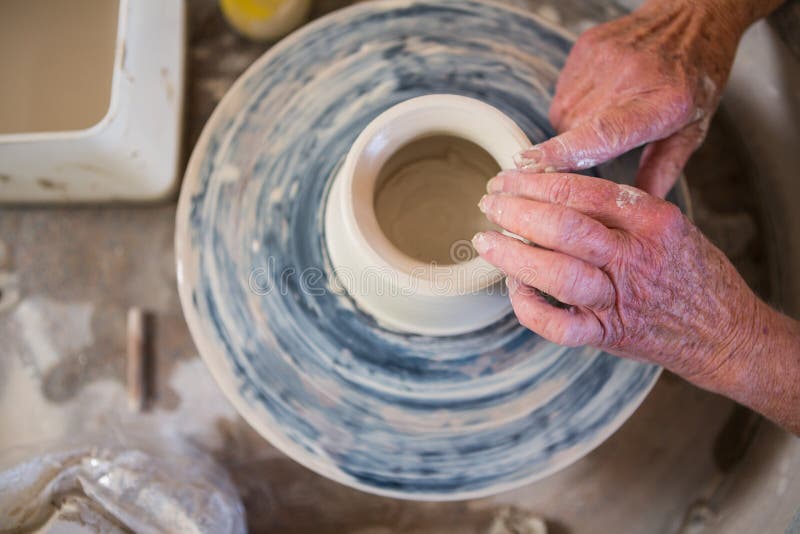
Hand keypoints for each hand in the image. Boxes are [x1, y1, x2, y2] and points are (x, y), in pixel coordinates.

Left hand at [473, 171, 760, 379]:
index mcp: (652, 220)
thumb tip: (552, 191)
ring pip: (558, 273)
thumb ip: (619, 209)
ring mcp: (620, 298)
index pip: (583, 191)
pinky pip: (559, 326)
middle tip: (489, 204)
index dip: (536, 182)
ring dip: (513, 255)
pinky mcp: (608, 334)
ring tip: (486, 241)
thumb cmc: (688, 271)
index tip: (507, 179)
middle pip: (564, 226)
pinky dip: (529, 307)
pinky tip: (514, 288)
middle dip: (516, 212)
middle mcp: (635, 256)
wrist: (724, 331)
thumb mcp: (667, 224)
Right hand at [515, 0, 761, 197]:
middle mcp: (628, 79)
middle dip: (579, 149)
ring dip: (576, 126)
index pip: (605, 131)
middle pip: (576, 131)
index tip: (532, 164)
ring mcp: (603, 59)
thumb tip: (640, 206)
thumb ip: (663, 169)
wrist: (691, 18)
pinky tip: (601, 93)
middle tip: (607, 144)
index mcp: (662, 105)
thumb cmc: (695, 77)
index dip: (566, 151)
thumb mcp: (693, 129)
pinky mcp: (586, 48)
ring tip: (609, 111)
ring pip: (564, 114)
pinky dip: (576, 102)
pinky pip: (563, 92)